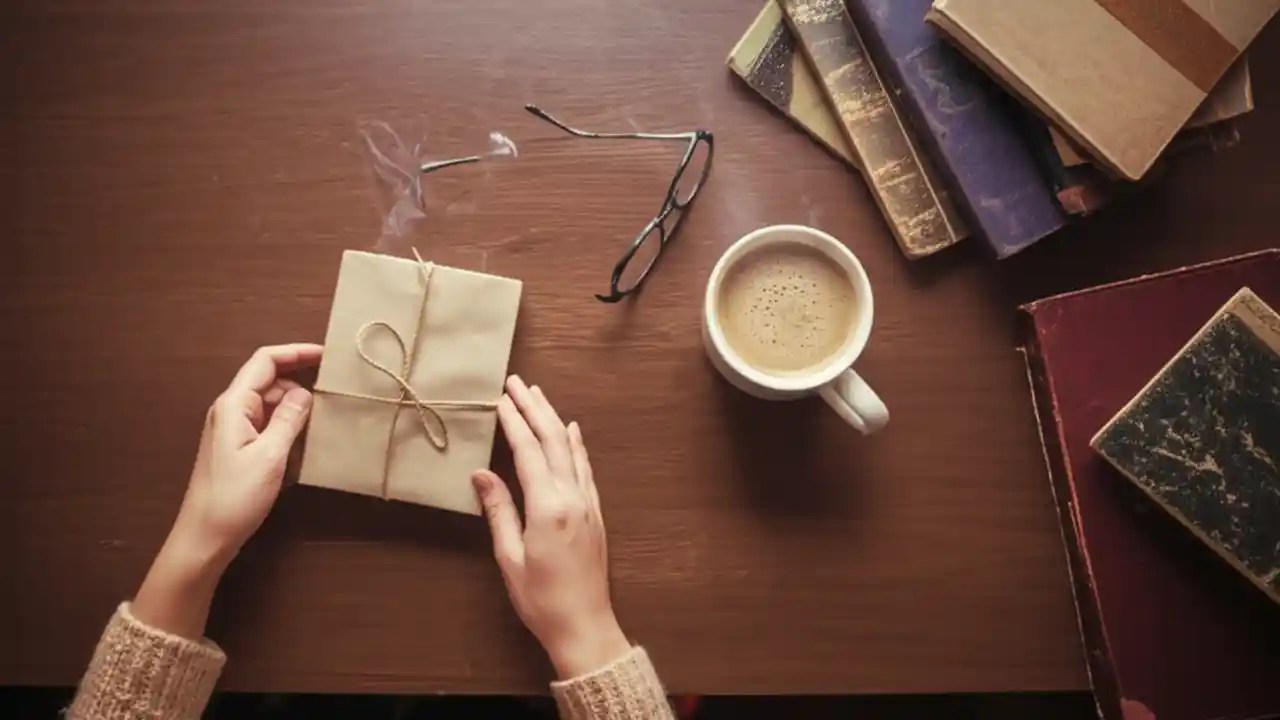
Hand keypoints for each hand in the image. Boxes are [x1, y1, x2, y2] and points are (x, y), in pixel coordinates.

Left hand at [133, 343, 321, 638]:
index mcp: (234, 404)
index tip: (328, 355)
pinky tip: (307, 443)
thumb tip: (306, 393)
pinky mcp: (238, 448)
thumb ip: (289, 419)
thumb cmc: (234, 497)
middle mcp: (232, 410)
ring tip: (326, 420)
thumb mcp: (270, 456)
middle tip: (335, 393)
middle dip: (301, 382)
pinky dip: (288, 428)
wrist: (204, 537)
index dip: (297, 352)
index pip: (266, 361)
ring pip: (272, 405)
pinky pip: (268, 426)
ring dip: (297, 409)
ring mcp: (234, 429)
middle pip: (271, 381)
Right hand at [473, 375, 630, 678]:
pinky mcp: (596, 513)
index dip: (513, 422)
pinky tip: (571, 430)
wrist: (584, 625)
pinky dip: (576, 444)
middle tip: (516, 382)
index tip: (500, 398)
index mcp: (548, 506)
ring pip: (571, 449)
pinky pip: (585, 467)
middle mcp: (573, 497)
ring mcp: (588, 503)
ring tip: (538, 395)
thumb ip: (499, 511)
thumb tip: (481, 473)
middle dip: (533, 408)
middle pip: (552, 441)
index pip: (528, 451)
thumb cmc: (541, 598)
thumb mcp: (509, 557)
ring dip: (554, 419)